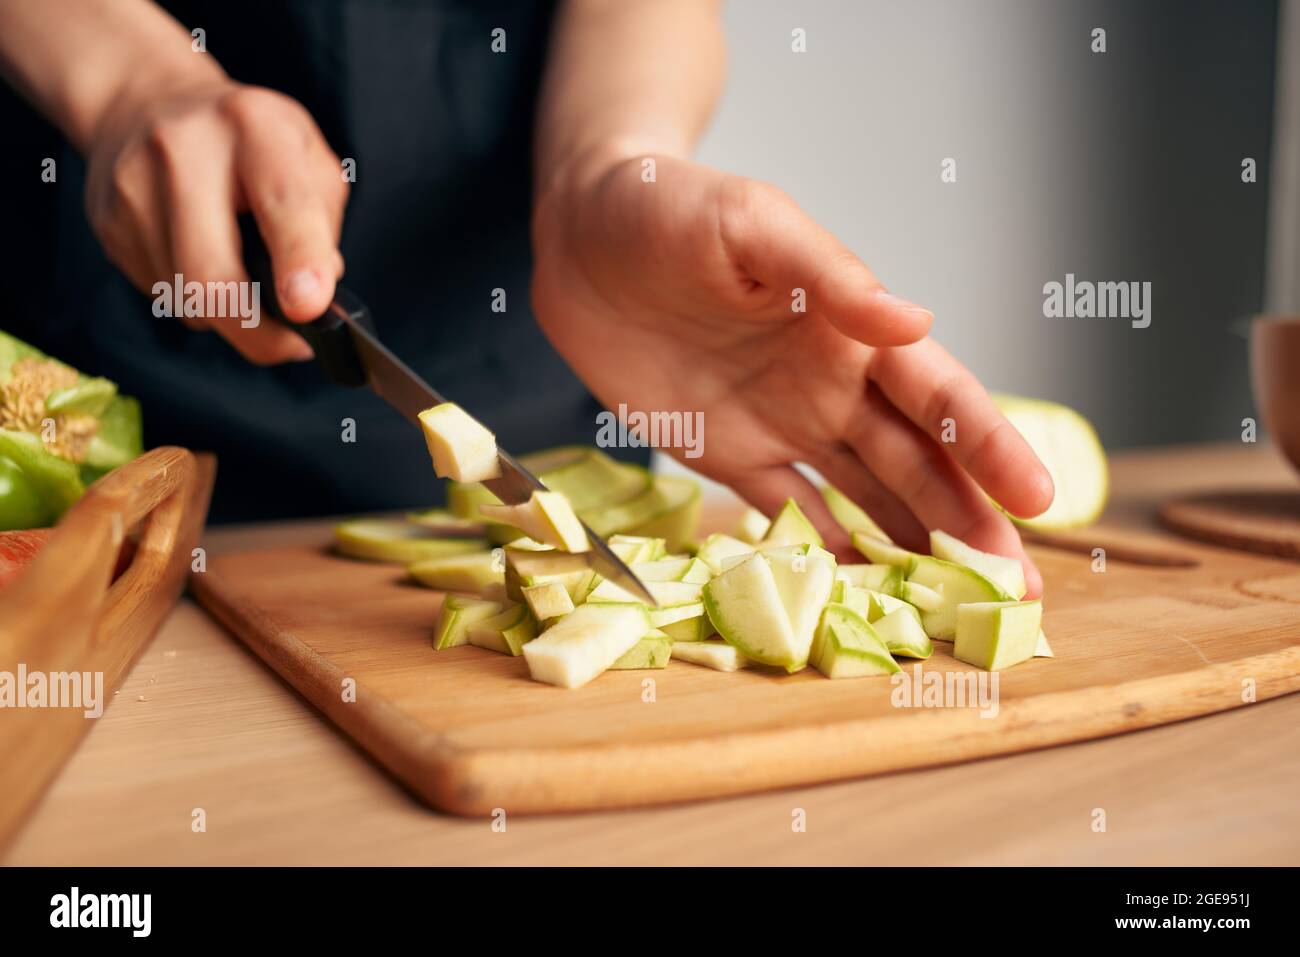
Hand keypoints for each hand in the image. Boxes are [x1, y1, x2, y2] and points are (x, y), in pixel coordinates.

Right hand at [84, 75, 347, 362]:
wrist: (146, 103)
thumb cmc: (247, 139)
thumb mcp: (305, 154)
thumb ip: (323, 221)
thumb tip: (315, 293)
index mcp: (253, 126)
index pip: (282, 203)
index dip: (299, 260)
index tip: (309, 307)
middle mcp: (183, 149)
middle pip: (212, 277)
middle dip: (258, 333)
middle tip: (291, 346)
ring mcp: (134, 187)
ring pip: (185, 298)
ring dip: (227, 313)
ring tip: (243, 276)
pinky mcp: (107, 223)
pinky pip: (161, 293)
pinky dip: (194, 298)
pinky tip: (202, 258)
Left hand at [531, 151, 1054, 595]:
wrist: (582, 235)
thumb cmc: (668, 208)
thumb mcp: (750, 225)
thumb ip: (828, 274)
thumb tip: (917, 320)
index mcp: (851, 330)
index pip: (939, 396)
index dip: (989, 447)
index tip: (1037, 499)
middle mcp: (831, 384)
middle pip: (918, 462)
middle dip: (971, 521)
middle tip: (1018, 585)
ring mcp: (783, 424)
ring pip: (867, 494)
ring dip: (915, 543)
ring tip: (961, 599)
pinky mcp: (728, 452)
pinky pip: (786, 511)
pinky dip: (825, 550)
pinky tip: (863, 587)